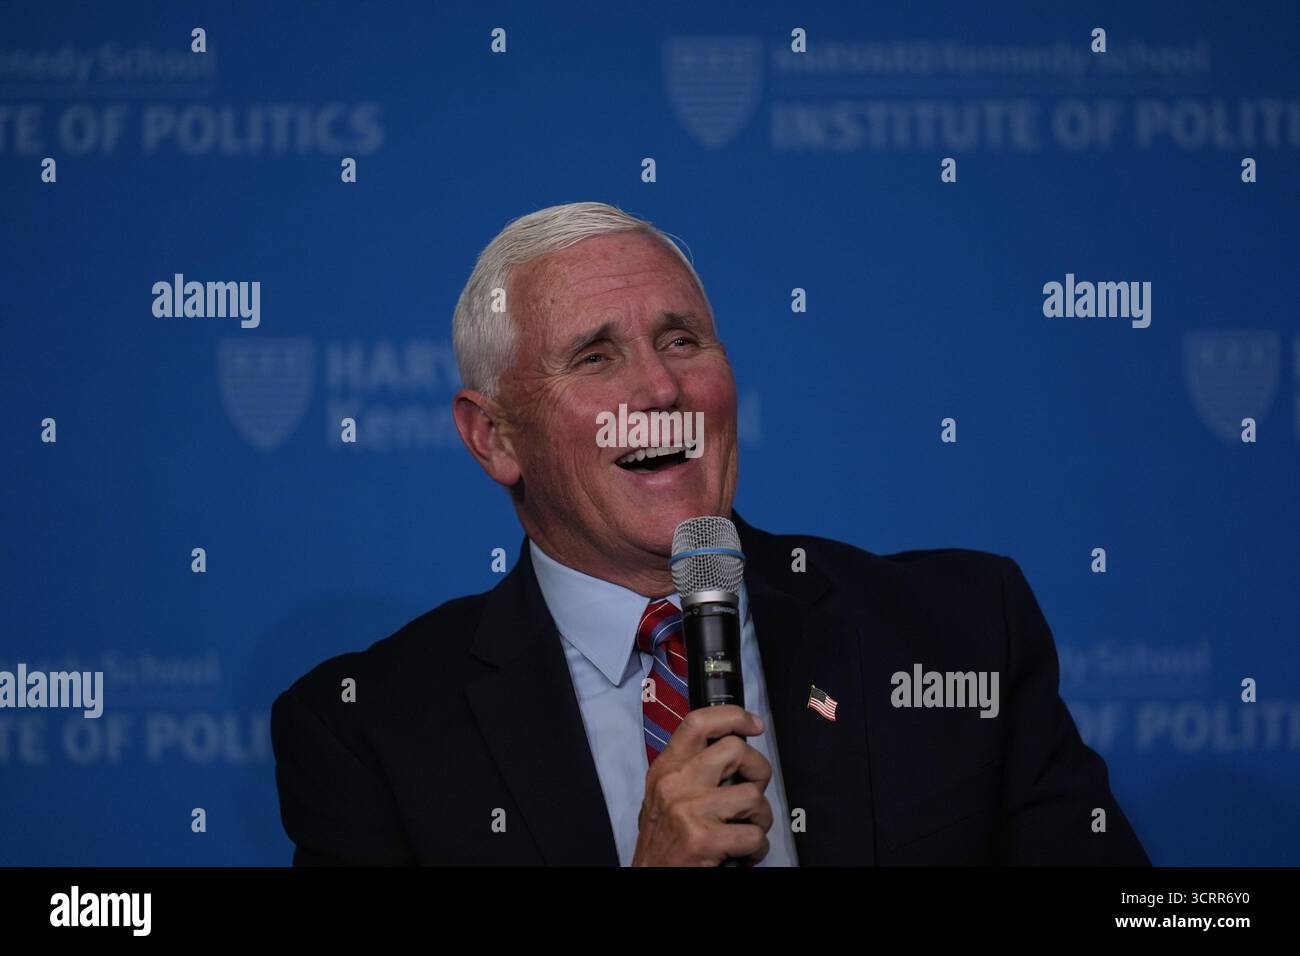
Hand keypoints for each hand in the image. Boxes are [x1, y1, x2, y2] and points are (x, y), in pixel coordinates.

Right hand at [631, 705, 773, 865]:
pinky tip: (744, 854)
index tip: (754, 724)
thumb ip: (691, 771)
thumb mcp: (664, 796)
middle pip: (736, 750)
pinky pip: (754, 834)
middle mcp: (675, 784)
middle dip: (759, 770)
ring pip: (752, 795)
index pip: (698, 723)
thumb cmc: (662, 843)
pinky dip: (757, 848)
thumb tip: (733, 751)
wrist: (648, 880)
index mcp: (665, 769)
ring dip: (760, 818)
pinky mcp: (704, 839)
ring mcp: (689, 810)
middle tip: (754, 790)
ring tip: (746, 830)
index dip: (733, 716)